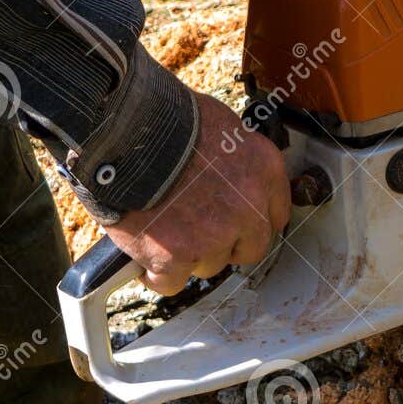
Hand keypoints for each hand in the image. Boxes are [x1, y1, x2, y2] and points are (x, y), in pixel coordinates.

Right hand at [105, 93, 291, 295]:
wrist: (126, 133)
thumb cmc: (168, 120)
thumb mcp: (223, 127)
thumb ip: (236, 161)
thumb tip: (231, 175)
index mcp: (264, 170)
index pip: (276, 215)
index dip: (252, 221)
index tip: (237, 223)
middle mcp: (248, 208)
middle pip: (250, 248)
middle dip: (227, 244)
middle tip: (199, 230)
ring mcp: (213, 236)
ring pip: (210, 265)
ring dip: (190, 256)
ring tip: (165, 229)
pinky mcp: (175, 257)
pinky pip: (172, 282)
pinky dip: (156, 274)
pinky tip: (146, 256)